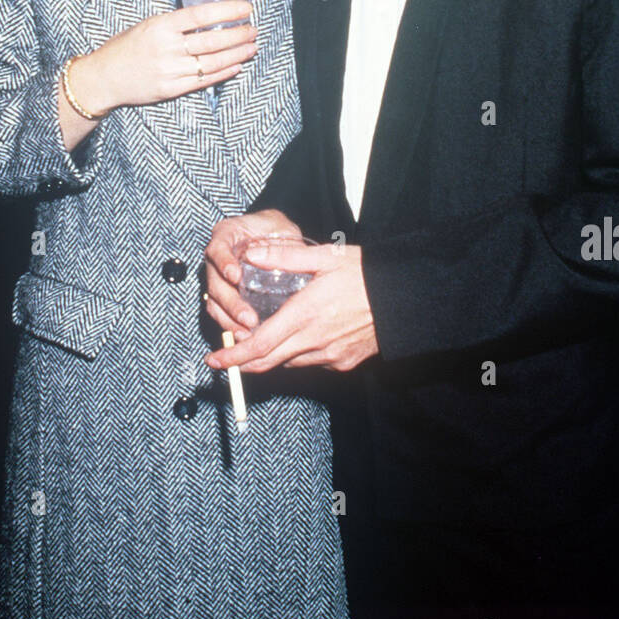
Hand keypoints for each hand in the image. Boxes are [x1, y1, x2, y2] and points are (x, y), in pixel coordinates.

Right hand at [71, 0, 256, 113]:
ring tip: (251, 47)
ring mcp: (170, 70)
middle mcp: (166, 48)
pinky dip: (223, 73)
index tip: (245, 9)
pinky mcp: (171, 89)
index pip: (200, 15)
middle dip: (238, 35)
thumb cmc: (125, 48)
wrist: (103, 78)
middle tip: (253, 30)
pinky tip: (236, 65)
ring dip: (236, 54)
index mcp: (160, 26)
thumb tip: (208, 17)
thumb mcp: (147, 25)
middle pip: (211, 41)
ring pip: (212, 62)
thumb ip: (175, 23)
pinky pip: (204, 81)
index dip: (226, 12)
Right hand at [204, 210, 301, 334]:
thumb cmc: (274, 229)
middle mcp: (216, 257)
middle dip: (230, 303)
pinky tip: (244, 337)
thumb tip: (298, 261)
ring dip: (229, 320)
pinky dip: (230, 326)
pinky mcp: (223, 295)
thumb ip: (287, 243)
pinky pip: (220, 313)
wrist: (268, 234)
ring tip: (247, 334)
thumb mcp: (282, 228)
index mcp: (225, 235)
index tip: (235, 276)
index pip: (218, 248)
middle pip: (214, 282)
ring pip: (214, 301)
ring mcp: (217, 277)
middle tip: (248, 318)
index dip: (224, 263)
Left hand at [204, 240, 378, 372]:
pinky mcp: (343, 363)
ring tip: (263, 336)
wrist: (405, 299)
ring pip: (288, 363)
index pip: (259, 345)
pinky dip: (297, 354)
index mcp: (306, 314)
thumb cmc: (367, 274)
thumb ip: (285, 257)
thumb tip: (251, 255)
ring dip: (271, 355)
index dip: (233, 356)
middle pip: (268, 362)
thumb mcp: (326, 257)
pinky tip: (301, 335)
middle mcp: (315, 341)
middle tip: (225, 355)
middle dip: (242, 361)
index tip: (213, 359)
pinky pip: (310, 363)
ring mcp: (330, 356)